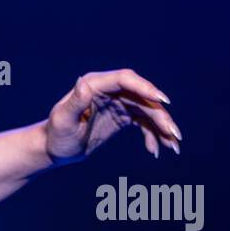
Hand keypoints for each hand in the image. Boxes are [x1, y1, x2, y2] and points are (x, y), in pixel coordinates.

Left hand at [42, 69, 181, 165]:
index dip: (145, 87)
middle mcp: (109, 90)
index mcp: (94, 84)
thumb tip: (83, 82)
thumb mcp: (63, 120)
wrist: (55, 149)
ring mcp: (117, 102)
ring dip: (161, 127)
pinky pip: (144, 122)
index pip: (125, 79)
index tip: (162, 101)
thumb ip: (75, 102)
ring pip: (147, 110)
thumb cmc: (56, 134)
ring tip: (172, 146)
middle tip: (173, 134)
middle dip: (160, 115)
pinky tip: (154, 151)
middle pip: (141, 97)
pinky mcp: (122, 116)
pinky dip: (152, 135)